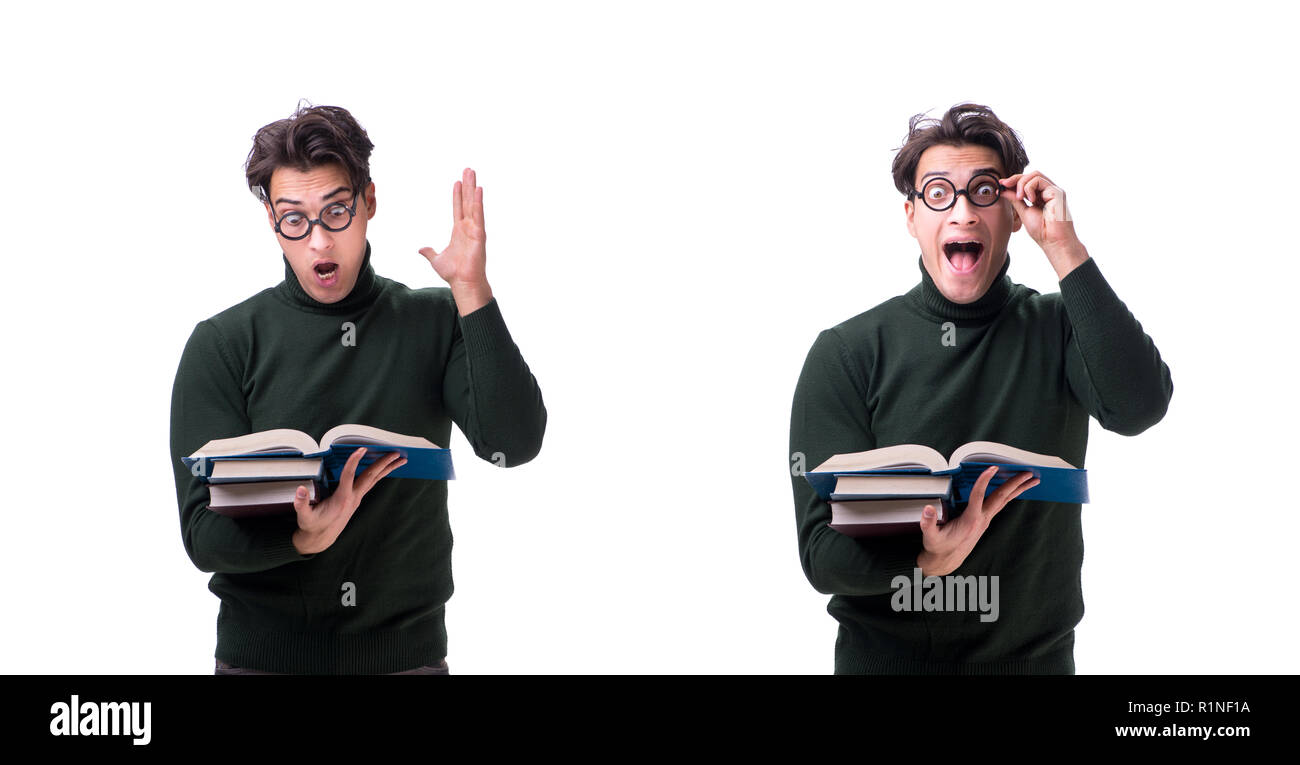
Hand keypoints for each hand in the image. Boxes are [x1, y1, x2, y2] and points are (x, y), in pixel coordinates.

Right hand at [291, 448, 406, 554]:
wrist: (321, 538)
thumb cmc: (312, 525)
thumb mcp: (304, 516)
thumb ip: (301, 503)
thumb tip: (299, 489)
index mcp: (341, 499)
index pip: (349, 476)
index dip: (354, 462)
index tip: (361, 449)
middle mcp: (352, 498)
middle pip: (370, 477)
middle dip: (383, 464)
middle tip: (397, 453)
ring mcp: (356, 498)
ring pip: (374, 480)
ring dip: (387, 468)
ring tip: (401, 459)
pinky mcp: (356, 499)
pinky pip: (370, 483)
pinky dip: (379, 474)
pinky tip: (384, 468)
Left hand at [419, 167, 492, 315]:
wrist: (463, 283)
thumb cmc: (453, 273)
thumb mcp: (436, 259)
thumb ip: (429, 252)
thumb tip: (421, 249)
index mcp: (459, 231)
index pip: (458, 208)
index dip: (458, 195)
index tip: (457, 182)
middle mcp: (468, 228)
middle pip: (467, 202)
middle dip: (468, 186)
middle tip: (468, 170)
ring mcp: (475, 230)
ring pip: (473, 204)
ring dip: (473, 188)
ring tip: (472, 173)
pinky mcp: (479, 234)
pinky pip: (478, 215)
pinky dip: (478, 202)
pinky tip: (479, 190)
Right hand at [915, 466, 1038, 576]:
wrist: (946, 561)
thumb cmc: (938, 547)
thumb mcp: (930, 536)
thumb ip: (928, 522)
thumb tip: (927, 509)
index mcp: (969, 520)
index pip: (978, 496)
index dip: (984, 480)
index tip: (992, 468)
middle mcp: (981, 519)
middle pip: (1001, 498)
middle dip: (1015, 484)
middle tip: (1029, 473)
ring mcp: (984, 520)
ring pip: (1004, 501)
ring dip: (1018, 489)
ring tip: (1032, 480)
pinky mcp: (983, 521)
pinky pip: (1000, 504)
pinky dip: (1009, 495)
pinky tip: (1013, 490)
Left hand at [999, 171, 1089, 278]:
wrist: (1052, 241)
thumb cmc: (1042, 231)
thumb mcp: (1023, 212)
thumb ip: (1015, 200)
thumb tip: (1003, 190)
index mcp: (1041, 197)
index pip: (1027, 182)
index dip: (1013, 181)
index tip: (1000, 185)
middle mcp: (1048, 192)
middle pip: (1031, 175)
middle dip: (1015, 178)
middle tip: (1004, 185)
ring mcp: (1053, 191)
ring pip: (1035, 175)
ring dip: (1022, 183)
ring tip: (1019, 197)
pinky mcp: (1057, 191)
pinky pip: (1039, 180)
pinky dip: (1029, 187)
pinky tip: (1029, 199)